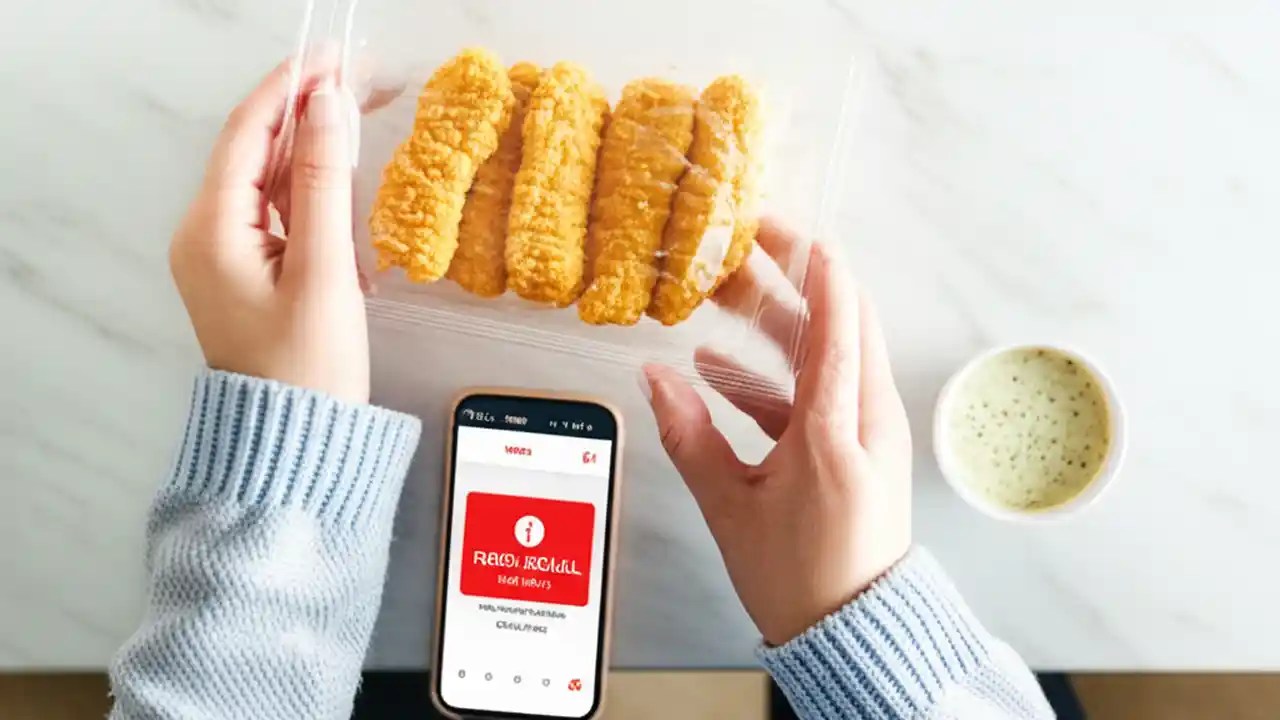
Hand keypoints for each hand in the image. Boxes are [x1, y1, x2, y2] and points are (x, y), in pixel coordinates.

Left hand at [170, 56, 367, 402]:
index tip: (335, 57)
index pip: (247, 132)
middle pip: (256, 151)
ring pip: (270, 182)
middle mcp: (206, 235)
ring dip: (315, 155)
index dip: (290, 87)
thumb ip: (323, 181)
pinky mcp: (250, 274)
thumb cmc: (309, 368)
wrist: (298, 445)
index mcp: (211, 230)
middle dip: (308, 114)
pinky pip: (279, 216)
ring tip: (362, 124)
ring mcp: (225, 256)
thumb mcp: (325, 269)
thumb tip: (327, 103)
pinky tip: (346, 196)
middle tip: (365, 83)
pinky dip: (314, 199)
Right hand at [642, 220, 912, 645]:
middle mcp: (865, 419)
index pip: (837, 322)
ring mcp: (867, 431)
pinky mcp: (857, 446)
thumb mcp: (730, 506)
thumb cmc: (802, 578)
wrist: (853, 631)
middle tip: (746, 246)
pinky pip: (822, 389)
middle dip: (790, 279)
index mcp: (836, 430)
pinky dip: (778, 373)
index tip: (783, 226)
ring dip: (779, 324)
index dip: (813, 266)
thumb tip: (655, 377)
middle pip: (838, 322)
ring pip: (830, 352)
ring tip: (723, 300)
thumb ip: (689, 436)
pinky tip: (723, 372)